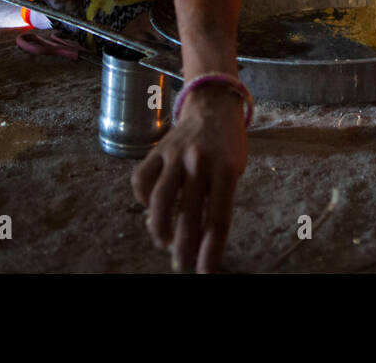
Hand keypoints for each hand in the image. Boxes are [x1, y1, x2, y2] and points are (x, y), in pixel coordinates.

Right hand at [131, 84, 247, 272]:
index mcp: (226, 168)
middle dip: (183, 246)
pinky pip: (141, 180)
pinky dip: (143, 199)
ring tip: (164, 242)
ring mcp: (175, 154)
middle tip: (182, 265)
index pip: (218, 218)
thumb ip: (218, 200)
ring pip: (160, 199)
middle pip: (188, 214)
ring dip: (159, 228)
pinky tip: (151, 209)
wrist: (212, 104)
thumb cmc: (228, 143)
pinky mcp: (157, 149)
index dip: (211, 250)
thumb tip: (198, 239)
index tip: (206, 272)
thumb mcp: (234, 168)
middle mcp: (200, 161)